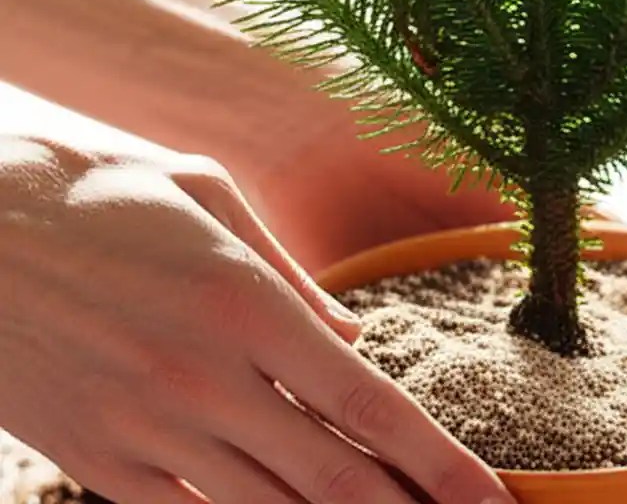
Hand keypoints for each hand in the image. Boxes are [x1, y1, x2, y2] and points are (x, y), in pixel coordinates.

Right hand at [0, 133, 513, 503]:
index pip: (370, 404)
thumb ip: (294, 277)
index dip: (442, 463)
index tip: (492, 500)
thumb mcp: (208, 197)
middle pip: (335, 477)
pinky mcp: (95, 460)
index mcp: (248, 304)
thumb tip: (357, 343)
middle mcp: (206, 377)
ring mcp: (146, 428)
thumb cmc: (97, 193)